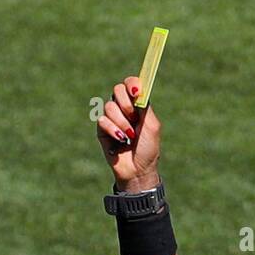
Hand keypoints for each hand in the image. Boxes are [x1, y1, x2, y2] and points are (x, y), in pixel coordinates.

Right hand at [96, 74, 161, 191]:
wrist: (138, 170)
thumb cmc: (148, 149)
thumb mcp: (152, 126)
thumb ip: (145, 106)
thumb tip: (138, 89)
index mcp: (137, 104)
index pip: (131, 84)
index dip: (132, 84)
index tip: (136, 92)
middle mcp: (124, 108)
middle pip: (117, 89)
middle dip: (126, 105)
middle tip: (134, 119)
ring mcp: (112, 118)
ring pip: (109, 106)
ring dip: (121, 122)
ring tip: (129, 136)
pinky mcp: (102, 130)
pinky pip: (102, 120)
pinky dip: (112, 130)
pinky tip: (120, 140)